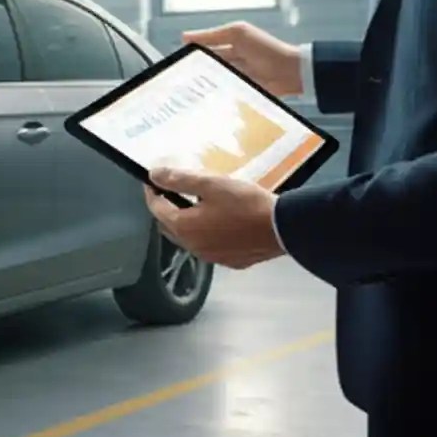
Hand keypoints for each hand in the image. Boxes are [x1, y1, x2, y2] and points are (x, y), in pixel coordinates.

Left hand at [144, 167, 284, 269]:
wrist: (283, 228)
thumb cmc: (245, 203)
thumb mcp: (210, 184)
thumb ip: (180, 179)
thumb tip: (154, 175)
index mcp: (183, 228)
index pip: (156, 209)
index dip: (152, 192)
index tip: (154, 179)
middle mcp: (193, 247)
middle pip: (169, 226)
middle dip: (166, 208)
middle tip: (171, 190)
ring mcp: (212, 257)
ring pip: (189, 238)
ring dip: (186, 222)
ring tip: (195, 203)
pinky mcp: (230, 261)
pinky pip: (208, 245)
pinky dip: (205, 233)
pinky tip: (217, 222)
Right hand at [182, 21, 303, 96]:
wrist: (289, 72)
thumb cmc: (266, 49)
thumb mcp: (237, 33)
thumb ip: (211, 35)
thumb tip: (184, 37)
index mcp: (229, 44)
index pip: (203, 48)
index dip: (190, 53)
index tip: (175, 60)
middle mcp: (230, 61)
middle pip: (206, 66)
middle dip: (194, 70)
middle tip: (178, 78)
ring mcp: (234, 77)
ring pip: (212, 81)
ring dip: (203, 84)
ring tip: (186, 89)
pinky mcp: (239, 92)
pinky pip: (222, 94)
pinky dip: (214, 95)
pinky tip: (202, 98)